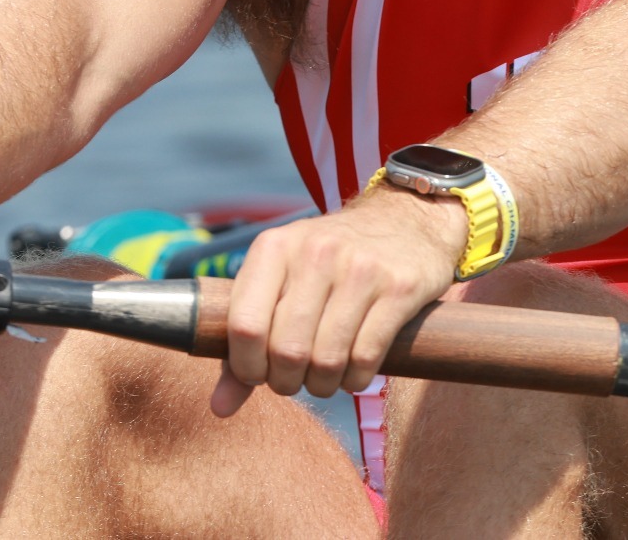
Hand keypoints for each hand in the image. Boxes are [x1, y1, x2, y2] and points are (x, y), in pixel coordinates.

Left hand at [211, 184, 468, 416]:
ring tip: (324, 378)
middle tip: (295, 380)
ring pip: (327, 359)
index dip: (247, 367)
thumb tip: (219, 408)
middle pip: (287, 350)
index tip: (258, 374)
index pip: (244, 326)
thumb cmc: (331, 261)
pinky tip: (354, 373)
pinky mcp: (400, 287)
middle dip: (287, 381)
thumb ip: (246, 341)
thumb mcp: (283, 281)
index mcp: (275, 247)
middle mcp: (317, 252)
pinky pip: (366, 357)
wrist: (407, 220)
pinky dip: (356, 380)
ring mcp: (362, 268)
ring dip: (322, 384)